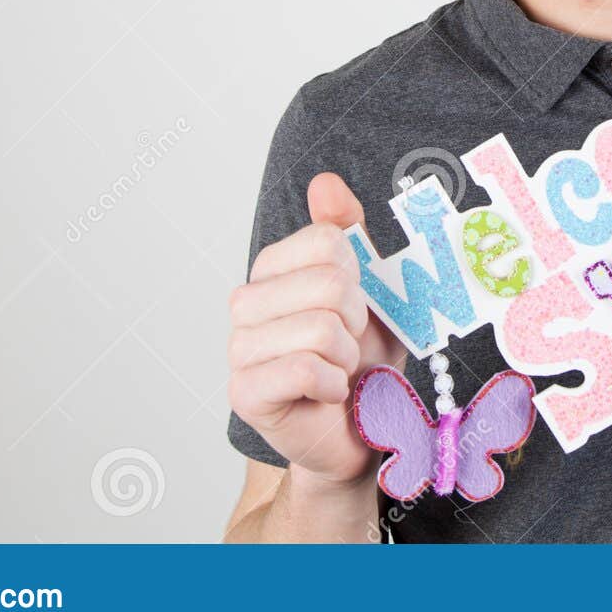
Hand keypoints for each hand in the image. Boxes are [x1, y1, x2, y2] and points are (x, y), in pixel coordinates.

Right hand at [227, 172, 404, 484]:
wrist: (360, 429)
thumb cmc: (364, 359)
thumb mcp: (372, 289)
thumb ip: (349, 233)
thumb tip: (325, 182)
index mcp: (274, 269)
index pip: (328, 240)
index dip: (358, 275)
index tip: (355, 304)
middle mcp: (246, 302)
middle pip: (327, 283)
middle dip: (356, 320)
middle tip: (347, 344)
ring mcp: (239, 348)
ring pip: (319, 328)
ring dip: (346, 357)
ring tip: (338, 370)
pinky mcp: (245, 393)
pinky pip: (303, 369)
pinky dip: (332, 384)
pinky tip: (326, 393)